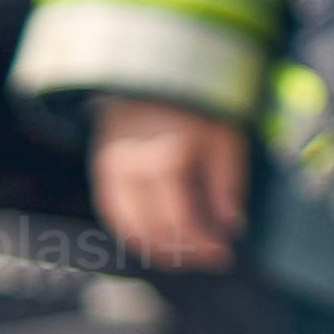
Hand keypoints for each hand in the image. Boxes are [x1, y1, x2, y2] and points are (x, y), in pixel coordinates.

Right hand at [90, 102, 251, 273]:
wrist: (155, 75)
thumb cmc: (196, 107)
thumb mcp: (225, 138)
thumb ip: (228, 183)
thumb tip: (231, 226)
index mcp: (166, 160)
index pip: (181, 220)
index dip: (203, 244)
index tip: (224, 254)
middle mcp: (132, 169)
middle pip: (153, 229)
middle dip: (184, 251)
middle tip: (208, 258)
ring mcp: (111, 170)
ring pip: (128, 227)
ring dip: (157, 249)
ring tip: (185, 254)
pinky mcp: (101, 169)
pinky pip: (112, 213)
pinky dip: (133, 233)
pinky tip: (155, 240)